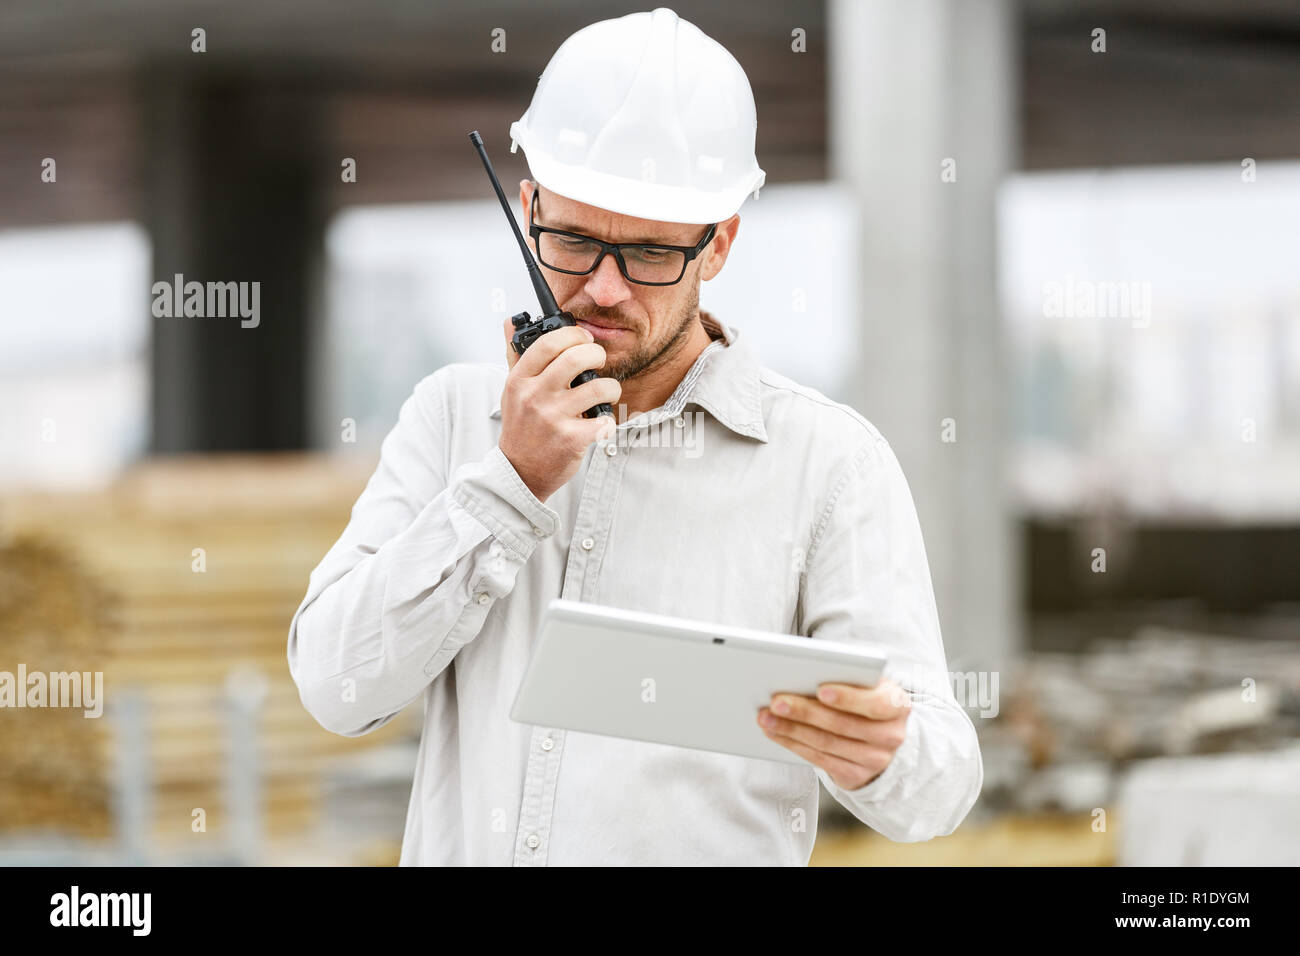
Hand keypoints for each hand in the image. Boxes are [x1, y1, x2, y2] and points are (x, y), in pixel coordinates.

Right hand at [498, 318, 619, 502]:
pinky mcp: (571, 440)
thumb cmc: (521, 427)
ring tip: (605, 393)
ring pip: (598, 388)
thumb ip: (515, 355)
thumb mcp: (512, 391)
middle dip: (597, 354)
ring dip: (611, 388)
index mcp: (519, 380)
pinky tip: (600, 421)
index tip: (584, 340)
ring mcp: (552, 419)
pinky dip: (608, 420)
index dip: (574, 334)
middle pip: (576, 358)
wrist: (520, 472)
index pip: (549, 342)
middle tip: (599, 362)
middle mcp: (534, 396)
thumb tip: (510, 322)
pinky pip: (604, 420)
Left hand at [757, 678, 911, 789]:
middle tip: (776, 701)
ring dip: (791, 729)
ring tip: (766, 716)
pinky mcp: (855, 776)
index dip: (848, 698)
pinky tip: (775, 732)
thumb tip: (804, 673)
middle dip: (805, 712)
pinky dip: (793, 744)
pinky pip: (819, 760)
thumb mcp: (870, 686)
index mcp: (897, 705)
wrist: (885, 739)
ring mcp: (875, 760)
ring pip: (826, 743)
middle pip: (842, 725)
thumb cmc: (868, 700)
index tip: (821, 689)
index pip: (875, 704)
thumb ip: (848, 678)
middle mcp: (890, 736)